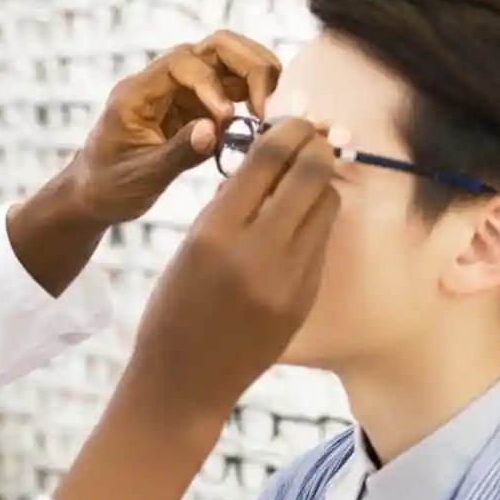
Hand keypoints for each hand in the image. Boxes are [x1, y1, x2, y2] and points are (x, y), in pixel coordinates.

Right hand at [48, 119, 338, 499]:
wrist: (183, 380)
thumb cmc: (174, 306)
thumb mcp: (190, 245)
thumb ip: (230, 205)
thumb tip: (269, 158)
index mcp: (215, 233)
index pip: (268, 159)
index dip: (288, 130)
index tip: (294, 118)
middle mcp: (256, 254)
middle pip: (310, 174)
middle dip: (316, 146)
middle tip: (313, 134)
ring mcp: (287, 281)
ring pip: (325, 206)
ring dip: (320, 182)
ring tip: (308, 173)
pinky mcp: (304, 300)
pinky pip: (320, 242)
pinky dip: (314, 220)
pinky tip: (301, 216)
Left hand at [63, 31, 281, 225]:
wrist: (95, 193)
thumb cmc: (109, 186)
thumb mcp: (140, 177)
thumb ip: (176, 154)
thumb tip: (214, 130)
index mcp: (137, 92)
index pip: (181, 63)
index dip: (210, 83)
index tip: (226, 118)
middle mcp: (161, 83)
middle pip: (214, 47)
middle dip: (248, 67)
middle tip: (266, 105)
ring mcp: (181, 91)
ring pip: (227, 62)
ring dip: (256, 77)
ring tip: (269, 111)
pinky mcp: (195, 106)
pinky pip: (230, 88)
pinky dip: (251, 97)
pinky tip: (261, 122)